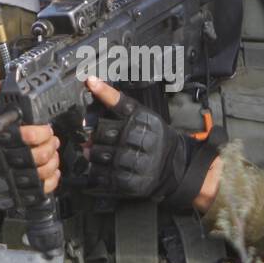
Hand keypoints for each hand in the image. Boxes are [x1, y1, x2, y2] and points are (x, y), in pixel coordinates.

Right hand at [0, 72, 60, 208]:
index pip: (25, 137)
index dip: (40, 132)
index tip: (45, 128)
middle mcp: (1, 163)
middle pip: (37, 157)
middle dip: (50, 146)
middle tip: (53, 138)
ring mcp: (8, 181)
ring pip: (41, 174)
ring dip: (52, 162)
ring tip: (53, 153)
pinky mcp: (14, 194)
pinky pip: (39, 191)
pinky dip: (51, 181)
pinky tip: (52, 171)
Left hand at [84, 75, 219, 210]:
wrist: (173, 164)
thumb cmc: (153, 136)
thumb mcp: (143, 115)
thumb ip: (119, 102)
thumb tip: (93, 84)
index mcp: (144, 122)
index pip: (118, 105)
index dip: (103, 93)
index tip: (90, 81)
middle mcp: (140, 140)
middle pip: (101, 133)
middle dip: (94, 135)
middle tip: (95, 137)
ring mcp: (134, 162)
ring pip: (98, 154)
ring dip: (93, 153)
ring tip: (98, 151)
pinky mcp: (129, 181)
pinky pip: (101, 174)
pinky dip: (96, 169)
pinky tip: (103, 165)